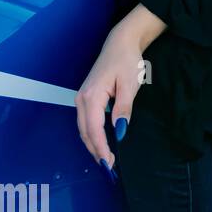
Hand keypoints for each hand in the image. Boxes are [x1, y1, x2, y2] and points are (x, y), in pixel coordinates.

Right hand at [75, 27, 146, 173]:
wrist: (120, 43)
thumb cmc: (127, 61)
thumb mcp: (130, 85)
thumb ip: (124, 109)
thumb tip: (119, 131)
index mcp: (91, 96)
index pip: (93, 129)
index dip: (100, 148)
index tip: (108, 163)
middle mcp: (82, 99)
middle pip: (85, 132)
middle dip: (95, 151)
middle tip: (108, 169)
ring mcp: (82, 99)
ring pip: (84, 128)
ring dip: (93, 145)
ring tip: (105, 160)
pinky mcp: (86, 98)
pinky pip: (87, 121)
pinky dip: (92, 135)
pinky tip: (101, 143)